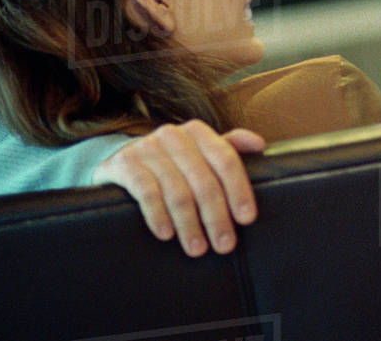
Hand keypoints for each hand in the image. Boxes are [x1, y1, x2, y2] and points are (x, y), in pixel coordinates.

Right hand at [93, 120, 264, 256]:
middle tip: (225, 245)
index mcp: (198, 132)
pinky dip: (158, 215)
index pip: (225, 160)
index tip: (247, 218)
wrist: (121, 159)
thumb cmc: (172, 161)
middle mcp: (174, 135)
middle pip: (203, 181)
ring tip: (198, 248)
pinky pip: (146, 192)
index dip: (239, 189)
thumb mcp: (199, 150)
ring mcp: (147, 148)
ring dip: (189, 224)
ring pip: (177, 191)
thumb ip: (229, 146)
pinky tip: (166, 235)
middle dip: (216, 217)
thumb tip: (260, 145)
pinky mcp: (125, 164)